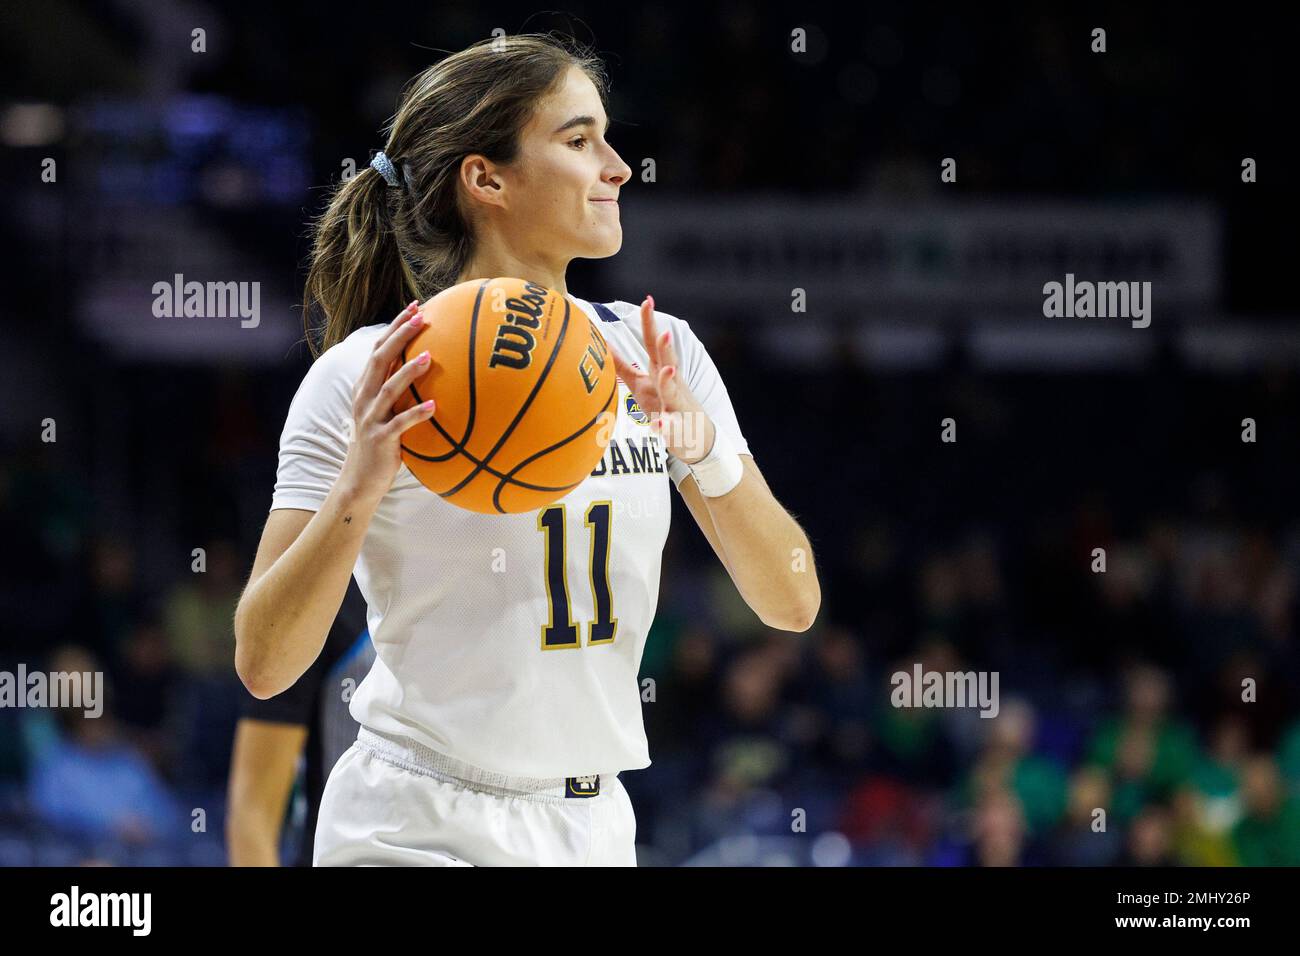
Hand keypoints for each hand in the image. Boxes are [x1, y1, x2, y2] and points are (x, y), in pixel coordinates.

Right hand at [338, 300, 438, 501]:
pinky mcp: (380, 440)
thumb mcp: (389, 411)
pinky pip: (400, 425)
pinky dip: (416, 414)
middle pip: (380, 359)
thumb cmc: (383, 442)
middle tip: (422, 317)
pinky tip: (435, 406)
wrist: (360, 480)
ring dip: (409, 372)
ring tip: (429, 357)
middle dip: (400, 336)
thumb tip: (432, 368)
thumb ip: (402, 390)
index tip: (416, 307)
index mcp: (366, 387)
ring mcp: (371, 419)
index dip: (395, 327)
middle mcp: (364, 398)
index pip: (379, 348)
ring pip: (388, 389)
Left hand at [607, 295, 715, 464]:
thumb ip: (622, 365)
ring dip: (669, 381)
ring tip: (667, 370)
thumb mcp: (641, 383)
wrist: (696, 437)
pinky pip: (670, 427)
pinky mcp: (677, 428)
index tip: (647, 300)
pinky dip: (665, 425)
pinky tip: (659, 425)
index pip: (653, 343)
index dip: (650, 323)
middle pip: (669, 362)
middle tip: (665, 332)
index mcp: (660, 370)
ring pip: (673, 392)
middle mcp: (671, 384)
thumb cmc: (663, 405)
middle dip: (666, 347)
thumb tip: (603, 344)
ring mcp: (676, 405)